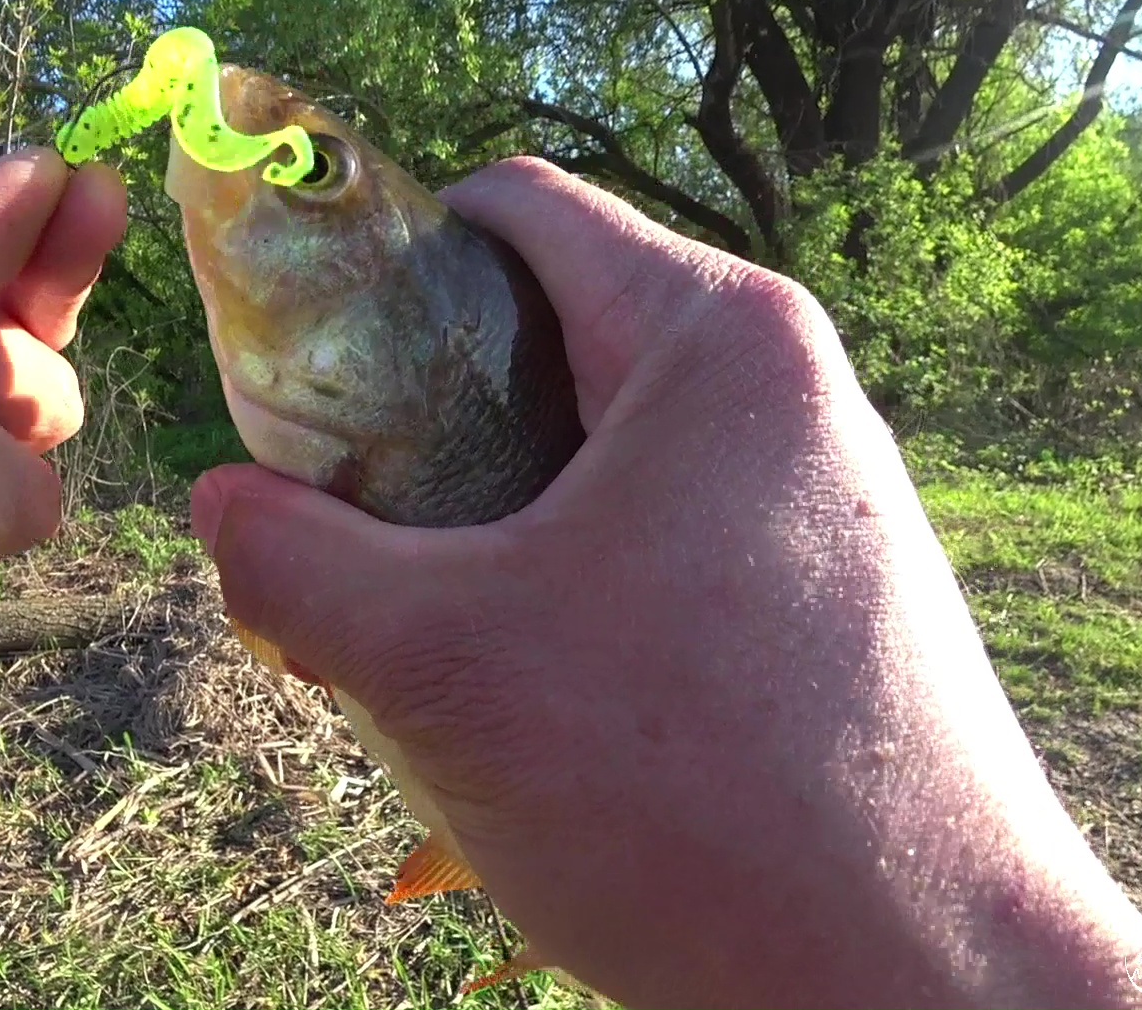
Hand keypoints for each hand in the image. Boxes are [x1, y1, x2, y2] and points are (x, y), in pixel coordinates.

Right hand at [190, 159, 1141, 1008]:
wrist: (922, 986)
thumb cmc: (690, 795)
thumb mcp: (437, 665)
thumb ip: (293, 562)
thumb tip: (219, 505)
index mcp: (713, 343)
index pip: (514, 211)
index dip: (381, 258)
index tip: (305, 360)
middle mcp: (786, 392)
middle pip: (547, 337)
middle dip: (422, 426)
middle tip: (347, 532)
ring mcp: (815, 498)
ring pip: (595, 454)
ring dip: (484, 528)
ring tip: (428, 641)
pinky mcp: (821, 596)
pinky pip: (654, 540)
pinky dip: (560, 588)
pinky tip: (526, 703)